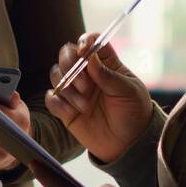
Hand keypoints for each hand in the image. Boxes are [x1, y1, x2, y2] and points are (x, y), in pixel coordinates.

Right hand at [45, 33, 151, 164]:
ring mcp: (75, 90)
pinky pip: (52, 98)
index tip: (85, 51)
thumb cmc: (134, 113)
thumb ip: (109, 75)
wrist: (128, 144)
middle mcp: (87, 73)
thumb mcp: (128, 92)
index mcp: (106, 63)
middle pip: (66, 54)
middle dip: (70, 65)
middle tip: (85, 85)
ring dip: (68, 88)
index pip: (90, 42)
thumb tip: (90, 58)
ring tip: (85, 105)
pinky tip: (72, 112)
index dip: (85, 42)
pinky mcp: (65, 108)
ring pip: (56, 74)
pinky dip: (58, 103)